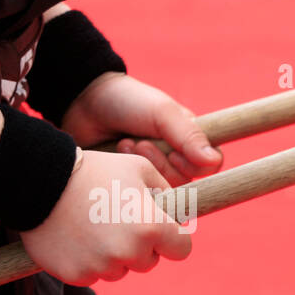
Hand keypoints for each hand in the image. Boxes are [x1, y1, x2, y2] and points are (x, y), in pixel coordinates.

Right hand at [19, 149, 190, 284]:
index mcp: (151, 227)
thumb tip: (179, 214)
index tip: (161, 229)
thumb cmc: (95, 170)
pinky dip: (88, 262)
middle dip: (141, 246)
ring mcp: (101, 266)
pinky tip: (76, 237)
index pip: (182, 249)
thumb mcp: (139, 168)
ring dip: (114, 255)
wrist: (37, 179)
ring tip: (93, 226)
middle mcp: (129, 252)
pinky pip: (93, 275)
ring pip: (121, 270)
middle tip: (117, 220)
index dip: (173, 238)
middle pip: (150, 261)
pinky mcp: (76, 275)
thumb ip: (166, 192)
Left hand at [60, 72, 221, 185]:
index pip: (210, 167)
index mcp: (190, 140)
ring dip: (144, 166)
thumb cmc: (127, 101)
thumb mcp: (162, 112)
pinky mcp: (133, 182)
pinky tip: (117, 153)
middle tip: (141, 143)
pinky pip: (141, 193)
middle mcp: (176, 159)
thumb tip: (213, 162)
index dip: (193, 163)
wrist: (82, 101)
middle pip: (186, 181)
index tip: (173, 150)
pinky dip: (128, 175)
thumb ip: (189, 135)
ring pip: (164, 189)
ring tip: (125, 144)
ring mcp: (154, 172)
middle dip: (161, 163)